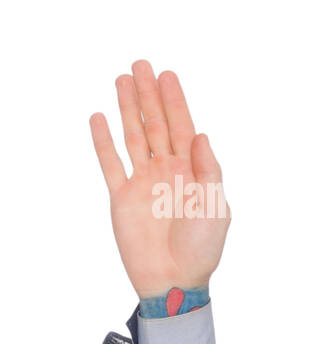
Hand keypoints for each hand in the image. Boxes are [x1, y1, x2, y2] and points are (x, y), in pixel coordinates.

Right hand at [89, 60, 230, 299]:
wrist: (175, 279)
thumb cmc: (202, 248)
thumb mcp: (215, 208)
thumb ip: (209, 170)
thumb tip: (201, 134)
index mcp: (194, 172)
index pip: (183, 128)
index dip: (176, 101)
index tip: (167, 75)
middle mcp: (168, 171)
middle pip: (156, 125)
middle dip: (149, 95)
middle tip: (141, 64)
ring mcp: (144, 182)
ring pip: (133, 136)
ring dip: (127, 109)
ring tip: (121, 79)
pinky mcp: (122, 196)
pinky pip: (110, 163)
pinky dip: (103, 141)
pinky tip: (99, 117)